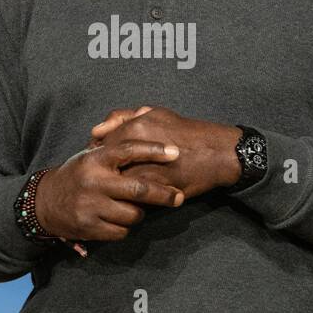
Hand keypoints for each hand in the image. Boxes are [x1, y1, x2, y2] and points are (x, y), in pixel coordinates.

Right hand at [34, 134, 186, 252]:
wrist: (46, 202)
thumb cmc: (79, 174)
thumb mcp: (91, 153)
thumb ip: (116, 137)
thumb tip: (144, 114)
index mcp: (95, 159)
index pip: (128, 150)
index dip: (154, 150)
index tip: (175, 152)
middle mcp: (93, 181)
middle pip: (138, 189)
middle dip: (163, 194)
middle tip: (178, 196)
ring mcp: (90, 205)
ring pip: (133, 214)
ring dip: (139, 212)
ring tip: (135, 207)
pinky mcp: (89, 227)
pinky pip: (122, 231)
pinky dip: (125, 227)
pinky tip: (119, 219)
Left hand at [87, 105, 241, 200]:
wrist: (217, 151)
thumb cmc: (185, 131)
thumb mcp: (154, 113)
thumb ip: (121, 117)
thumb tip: (95, 131)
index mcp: (135, 127)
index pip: (101, 143)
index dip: (95, 155)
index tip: (97, 162)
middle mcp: (139, 146)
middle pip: (107, 165)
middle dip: (102, 173)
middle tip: (101, 180)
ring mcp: (149, 167)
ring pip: (119, 182)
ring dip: (113, 188)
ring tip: (113, 191)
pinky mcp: (159, 186)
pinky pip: (136, 196)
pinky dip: (130, 198)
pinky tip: (129, 198)